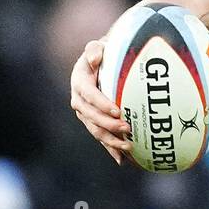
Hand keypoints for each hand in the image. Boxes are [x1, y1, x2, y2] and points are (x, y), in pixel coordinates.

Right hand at [69, 38, 131, 164]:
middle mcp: (79, 101)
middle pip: (91, 117)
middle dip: (109, 125)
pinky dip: (112, 150)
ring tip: (129, 147)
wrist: (99, 65)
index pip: (89, 94)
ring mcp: (86, 115)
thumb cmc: (103, 54)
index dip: (102, 104)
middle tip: (128, 129)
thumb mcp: (97, 47)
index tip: (118, 110)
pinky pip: (102, 139)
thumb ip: (94, 49)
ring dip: (111, 141)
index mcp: (79, 82)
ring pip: (96, 131)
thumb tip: (95, 56)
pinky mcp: (93, 124)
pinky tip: (123, 161)